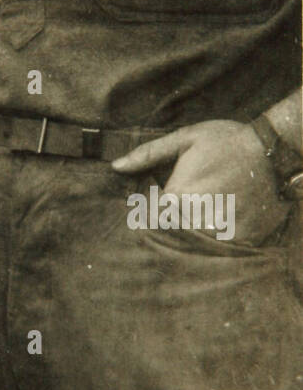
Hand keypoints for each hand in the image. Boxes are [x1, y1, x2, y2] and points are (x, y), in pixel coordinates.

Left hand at [112, 119, 287, 245]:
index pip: (149, 220)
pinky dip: (215, 245)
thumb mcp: (186, 139)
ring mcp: (221, 232)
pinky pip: (221, 250)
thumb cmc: (227, 141)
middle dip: (167, 231)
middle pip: (171, 236)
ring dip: (189, 240)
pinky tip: (218, 226)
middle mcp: (197, 218)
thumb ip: (149, 154)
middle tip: (176, 220)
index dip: (146, 219)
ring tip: (198, 225)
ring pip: (194, 245)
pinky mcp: (243, 240)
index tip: (146, 216)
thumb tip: (116, 166)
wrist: (273, 151)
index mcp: (178, 196)